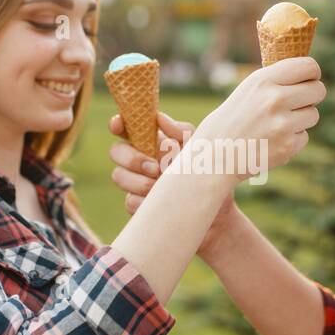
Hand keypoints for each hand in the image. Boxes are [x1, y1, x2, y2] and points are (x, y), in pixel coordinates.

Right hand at [109, 109, 240, 255]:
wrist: (218, 215)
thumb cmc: (208, 176)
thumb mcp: (200, 150)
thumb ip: (181, 132)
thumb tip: (159, 118)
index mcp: (153, 143)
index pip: (127, 129)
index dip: (118, 124)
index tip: (118, 125)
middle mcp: (140, 161)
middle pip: (116, 152)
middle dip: (131, 158)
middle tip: (155, 168)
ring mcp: (136, 184)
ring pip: (119, 176)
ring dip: (139, 182)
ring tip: (161, 187)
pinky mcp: (137, 206)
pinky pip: (130, 201)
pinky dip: (146, 202)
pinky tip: (163, 204)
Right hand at [195, 57, 325, 182]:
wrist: (214, 157)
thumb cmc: (230, 122)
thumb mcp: (248, 90)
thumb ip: (275, 81)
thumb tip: (307, 75)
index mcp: (263, 80)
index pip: (308, 66)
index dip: (313, 74)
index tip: (309, 79)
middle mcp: (275, 98)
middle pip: (318, 90)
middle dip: (312, 97)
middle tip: (298, 104)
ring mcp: (283, 123)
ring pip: (313, 115)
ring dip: (301, 120)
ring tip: (277, 125)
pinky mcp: (287, 146)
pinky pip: (304, 137)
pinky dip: (292, 140)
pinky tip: (272, 142)